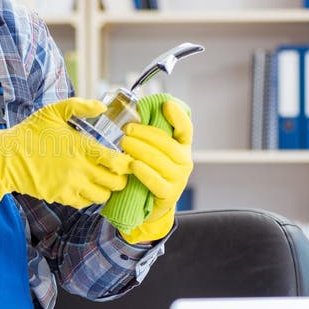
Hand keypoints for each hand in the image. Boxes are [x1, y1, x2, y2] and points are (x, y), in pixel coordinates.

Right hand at [0, 97, 130, 223]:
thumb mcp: (53, 111)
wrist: (6, 157)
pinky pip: (85, 203)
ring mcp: (70, 186)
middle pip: (115, 182)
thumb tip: (102, 107)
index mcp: (81, 147)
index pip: (118, 162)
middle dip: (120, 177)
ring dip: (106, 189)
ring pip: (102, 196)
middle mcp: (79, 170)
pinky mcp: (60, 197)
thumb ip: (80, 106)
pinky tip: (86, 186)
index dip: (127, 163)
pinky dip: (89, 197)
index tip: (126, 159)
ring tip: (103, 180)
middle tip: (117, 170)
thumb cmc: (30, 133)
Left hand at [118, 98, 192, 243]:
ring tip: (123, 143)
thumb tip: (133, 112)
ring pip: (160, 160)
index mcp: (182, 147)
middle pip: (167, 143)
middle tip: (126, 129)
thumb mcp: (153, 152)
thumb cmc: (150, 171)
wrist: (150, 205)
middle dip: (145, 134)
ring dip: (140, 149)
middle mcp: (184, 162)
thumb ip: (149, 136)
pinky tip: (133, 165)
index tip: (166, 104)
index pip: (185, 129)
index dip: (178, 116)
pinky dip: (144, 172)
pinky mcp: (168, 194)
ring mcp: (178, 179)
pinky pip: (156, 181)